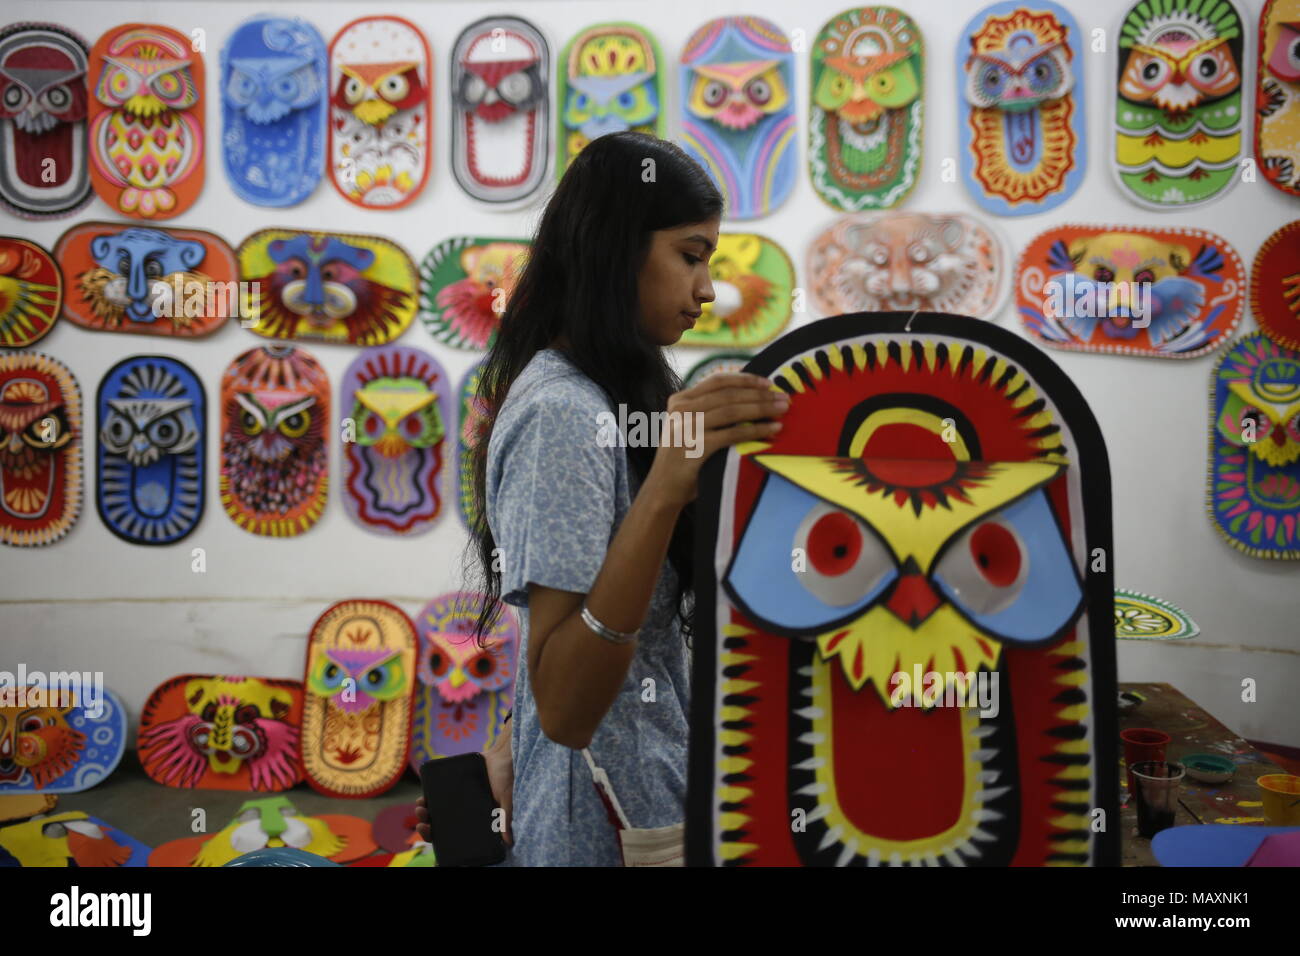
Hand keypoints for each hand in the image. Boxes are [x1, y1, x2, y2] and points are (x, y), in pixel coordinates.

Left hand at [414, 738, 513, 847]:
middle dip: (427, 826)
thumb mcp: (507, 799)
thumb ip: (505, 817)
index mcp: (473, 819)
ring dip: (424, 811)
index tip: (431, 833)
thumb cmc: (507, 779)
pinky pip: (437, 792)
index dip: (439, 838)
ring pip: (435, 809)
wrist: (501, 754)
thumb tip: (508, 842)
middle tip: (421, 823)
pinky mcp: (452, 783)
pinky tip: (423, 797)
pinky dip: (428, 796)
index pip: (453, 834)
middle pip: (440, 824)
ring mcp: (456, 797)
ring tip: (420, 808)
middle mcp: (463, 810)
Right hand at [646, 372, 787, 506]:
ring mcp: (687, 427)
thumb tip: (748, 398)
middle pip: (728, 395)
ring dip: (761, 408)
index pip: (717, 381)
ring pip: (732, 411)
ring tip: (782, 410)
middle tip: (782, 397)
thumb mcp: (688, 427)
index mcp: (679, 400)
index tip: (768, 383)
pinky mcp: (697, 446)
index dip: (745, 380)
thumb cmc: (683, 459)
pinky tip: (773, 430)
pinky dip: (756, 430)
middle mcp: (681, 409)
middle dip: (759, 394)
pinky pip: (733, 433)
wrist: (663, 489)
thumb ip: (707, 411)